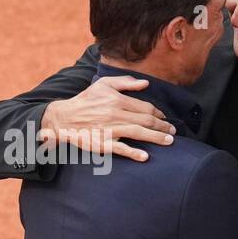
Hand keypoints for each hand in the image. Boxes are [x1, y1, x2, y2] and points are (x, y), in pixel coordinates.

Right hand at [40, 76, 176, 162]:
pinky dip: (133, 153)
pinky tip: (145, 156)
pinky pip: (120, 148)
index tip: (165, 119)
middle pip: (145, 120)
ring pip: (138, 133)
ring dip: (156, 138)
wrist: (64, 118)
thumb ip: (125, 82)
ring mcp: (109, 129)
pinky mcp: (102, 143)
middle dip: (163, 126)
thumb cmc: (86, 100)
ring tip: (169, 141)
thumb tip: (146, 83)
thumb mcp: (103, 85)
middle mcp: (115, 114)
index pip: (145, 107)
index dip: (159, 114)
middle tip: (173, 132)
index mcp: (117, 100)